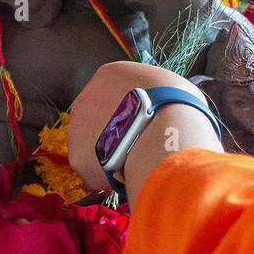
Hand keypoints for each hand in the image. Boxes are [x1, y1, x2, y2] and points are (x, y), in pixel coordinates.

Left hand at [69, 61, 222, 203]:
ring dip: (108, 155)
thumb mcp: (169, 85)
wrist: (164, 134)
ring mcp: (78, 127)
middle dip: (113, 133)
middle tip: (135, 146)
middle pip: (96, 118)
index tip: (139, 125)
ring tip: (133, 164)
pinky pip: (92, 171)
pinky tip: (126, 176)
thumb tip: (163, 106)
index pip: (112, 93)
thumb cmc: (175, 105)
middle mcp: (86, 97)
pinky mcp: (78, 157)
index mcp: (108, 75)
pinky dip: (106, 177)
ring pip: (91, 145)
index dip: (127, 112)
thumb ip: (155, 94)